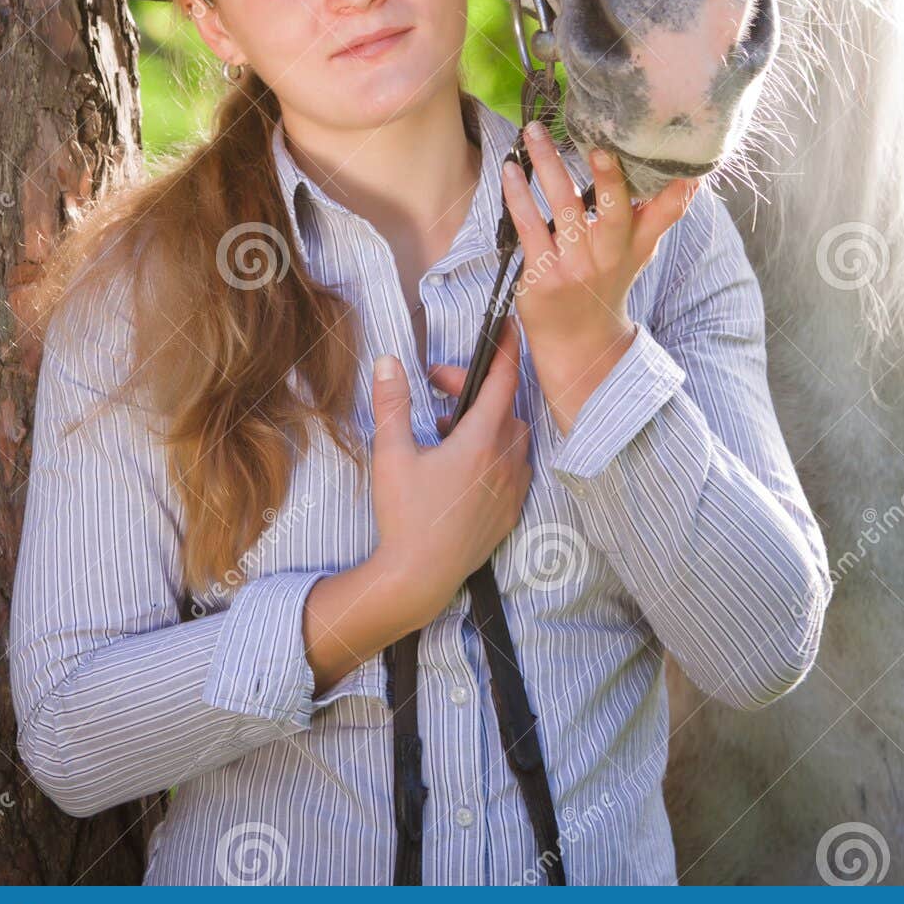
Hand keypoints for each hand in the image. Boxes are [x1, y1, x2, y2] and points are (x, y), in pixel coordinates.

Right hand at [369, 314, 530, 633]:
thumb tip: (389, 362)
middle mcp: (506, 461)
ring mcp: (512, 488)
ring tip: (445, 428)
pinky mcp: (510, 511)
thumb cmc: (404, 517)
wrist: (418, 579)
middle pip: (501, 405)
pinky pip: (514, 465)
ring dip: (485, 420)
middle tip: (435, 386)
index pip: (502, 380)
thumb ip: (392, 404)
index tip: (508, 324)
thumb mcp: (391, 454)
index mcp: (481, 441)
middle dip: (471, 388)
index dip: (505, 348)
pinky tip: (462, 463)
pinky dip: (495, 451)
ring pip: (511, 434)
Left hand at [499, 121, 701, 435]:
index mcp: (636, 243)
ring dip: (548, 166)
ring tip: (533, 133)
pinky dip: (518, 195)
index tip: (680, 161)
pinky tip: (511, 171)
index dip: (677, 189)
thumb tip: (689, 173)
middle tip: (598, 144)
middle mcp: (609, 255)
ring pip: (564, 208)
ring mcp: (575, 266)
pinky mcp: (543, 274)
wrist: (577, 342)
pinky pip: (530, 226)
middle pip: (613, 212)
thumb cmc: (605, 283)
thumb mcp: (639, 251)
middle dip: (608, 178)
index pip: (665, 212)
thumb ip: (659, 212)